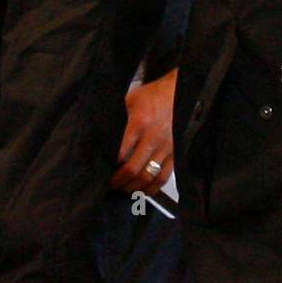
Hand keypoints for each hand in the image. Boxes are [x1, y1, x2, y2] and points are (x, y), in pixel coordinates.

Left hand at [110, 69, 175, 193]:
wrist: (181, 92)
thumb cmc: (153, 95)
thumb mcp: (131, 99)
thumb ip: (118, 117)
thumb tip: (100, 134)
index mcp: (139, 123)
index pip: (120, 152)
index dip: (110, 166)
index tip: (103, 171)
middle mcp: (153, 137)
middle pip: (133, 169)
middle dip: (120, 181)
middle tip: (112, 184)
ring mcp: (167, 147)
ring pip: (148, 176)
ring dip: (134, 187)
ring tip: (125, 188)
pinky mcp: (176, 153)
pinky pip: (164, 176)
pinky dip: (152, 187)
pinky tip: (144, 190)